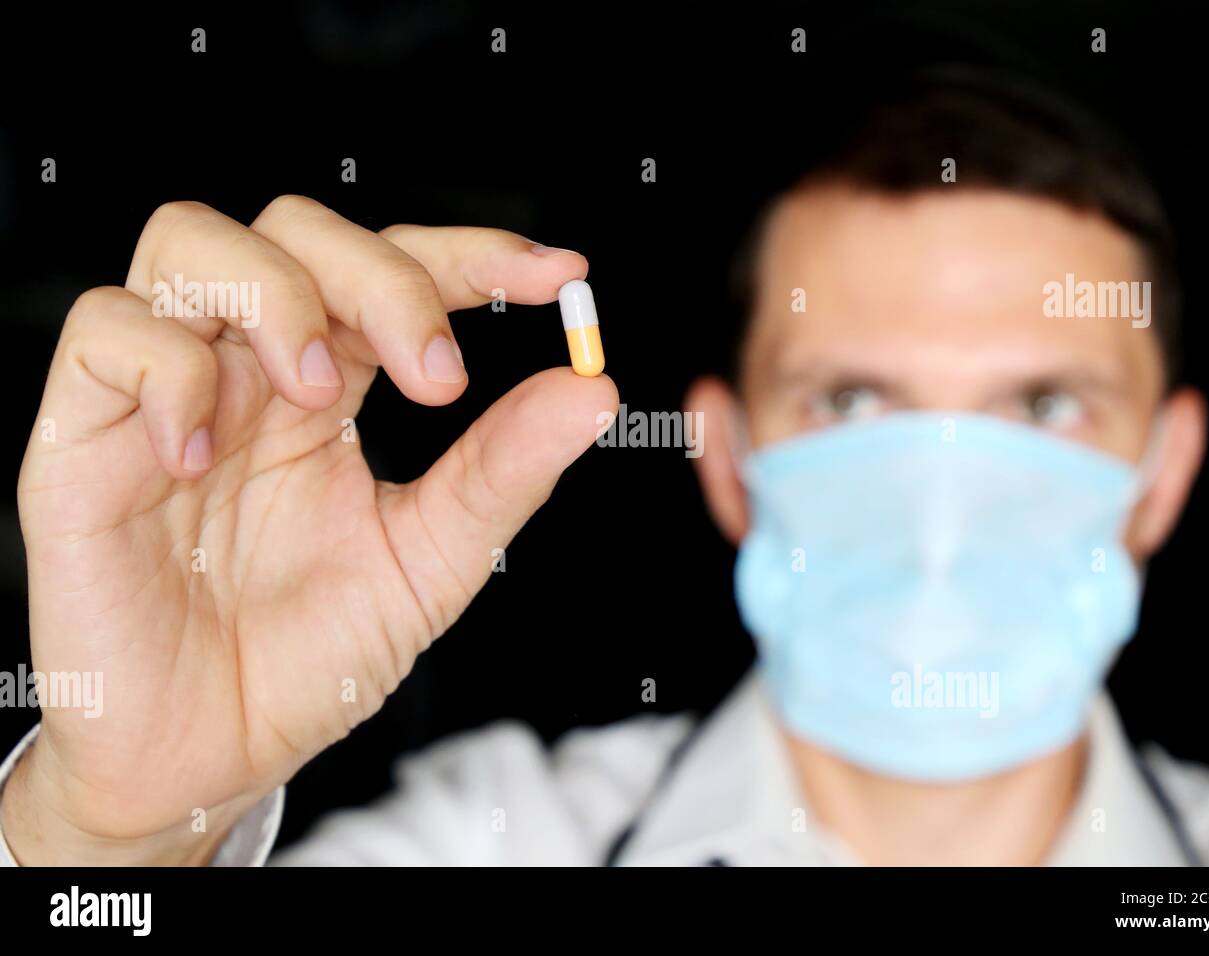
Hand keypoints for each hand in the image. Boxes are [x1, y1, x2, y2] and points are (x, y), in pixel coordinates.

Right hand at [6, 196, 615, 862]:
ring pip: (192, 242)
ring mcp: (165, 396)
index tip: (557, 277)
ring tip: (321, 395)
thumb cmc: (311, 658)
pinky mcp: (82, 440)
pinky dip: (170, 371)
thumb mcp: (430, 561)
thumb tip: (592, 390)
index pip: (395, 269)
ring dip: (277, 297)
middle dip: (383, 278)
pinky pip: (106, 334)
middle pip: (297, 229)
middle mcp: (249, 372)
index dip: (473, 255)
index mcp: (332, 390)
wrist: (213, 760)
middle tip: (436, 380)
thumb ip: (503, 471)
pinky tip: (207, 455)